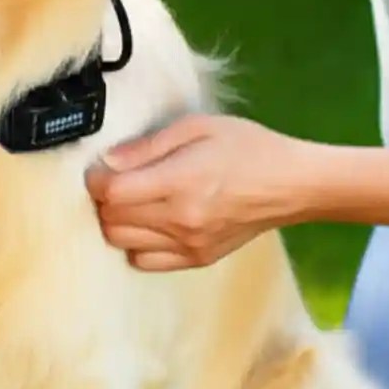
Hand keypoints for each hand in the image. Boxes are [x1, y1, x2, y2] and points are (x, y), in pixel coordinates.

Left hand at [84, 114, 318, 270]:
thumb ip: (149, 145)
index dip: (96, 178)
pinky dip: (136, 244)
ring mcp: (188, 244)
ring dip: (117, 221)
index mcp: (180, 182)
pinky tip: (150, 224)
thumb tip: (108, 162)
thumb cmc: (249, 148)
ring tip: (133, 201)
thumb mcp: (199, 127)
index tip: (102, 168)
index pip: (111, 191)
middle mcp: (181, 219)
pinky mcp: (196, 259)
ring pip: (121, 242)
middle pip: (111, 219)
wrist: (292, 185)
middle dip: (104, 199)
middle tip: (117, 181)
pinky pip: (143, 261)